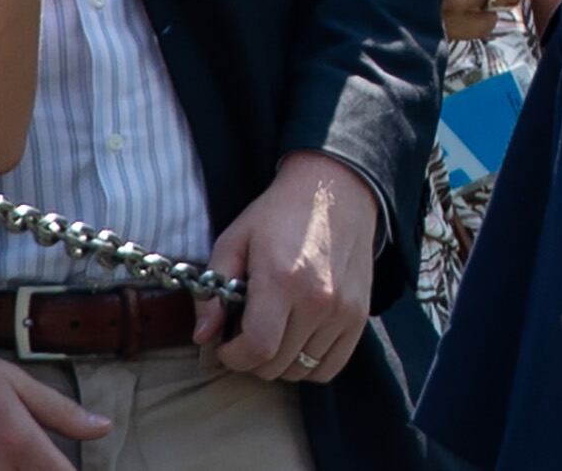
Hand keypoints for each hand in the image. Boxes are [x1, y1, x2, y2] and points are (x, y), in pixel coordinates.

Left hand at [192, 151, 375, 381]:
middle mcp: (317, 300)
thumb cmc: (279, 215)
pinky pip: (331, 366)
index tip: (225, 345)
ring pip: (302, 370)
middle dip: (252, 359)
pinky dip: (310, 365)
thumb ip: (213, 289)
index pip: (258, 349)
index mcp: (281, 279)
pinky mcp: (359, 317)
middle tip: (245, 336)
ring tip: (272, 335)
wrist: (334, 191)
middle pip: (277, 365)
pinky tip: (297, 341)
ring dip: (280, 363)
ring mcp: (342, 311)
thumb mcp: (235, 239)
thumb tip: (202, 336)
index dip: (234, 357)